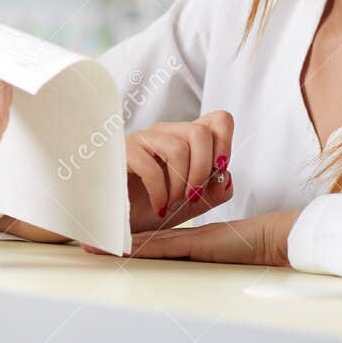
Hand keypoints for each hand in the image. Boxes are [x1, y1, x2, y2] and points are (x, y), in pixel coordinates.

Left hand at [91, 208, 301, 265]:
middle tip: (86, 244)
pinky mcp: (194, 244)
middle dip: (113, 243)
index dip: (126, 241)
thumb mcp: (226, 254)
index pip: (149, 243)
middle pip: (141, 241)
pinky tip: (121, 250)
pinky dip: (139, 249)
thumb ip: (210, 255)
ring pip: (144, 243)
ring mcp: (186, 240)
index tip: (104, 243)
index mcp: (187, 242)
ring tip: (91, 247)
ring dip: (117, 247)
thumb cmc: (256, 248)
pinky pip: (161, 247)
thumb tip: (205, 262)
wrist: (273, 238)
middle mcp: (182, 239)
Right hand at [126, 111, 235, 232]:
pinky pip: (151, 167)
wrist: (116, 221)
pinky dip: (160, 193)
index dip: (225, 144)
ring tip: (171, 203)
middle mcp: (166, 133)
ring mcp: (143, 139)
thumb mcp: (190, 205)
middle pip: (200, 133)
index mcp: (185, 139)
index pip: (218, 121)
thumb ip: (214, 192)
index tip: (218, 172)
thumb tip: (225, 177)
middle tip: (193, 197)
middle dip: (203, 171)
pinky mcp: (123, 151)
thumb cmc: (149, 208)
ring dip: (180, 184)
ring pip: (178, 148)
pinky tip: (158, 206)